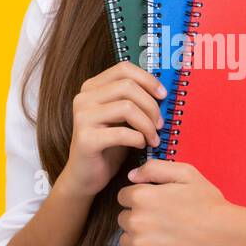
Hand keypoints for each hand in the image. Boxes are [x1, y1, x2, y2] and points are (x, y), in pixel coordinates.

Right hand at [58, 61, 165, 198]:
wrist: (84, 176)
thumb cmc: (108, 146)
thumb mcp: (121, 118)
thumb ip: (133, 100)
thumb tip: (162, 90)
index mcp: (92, 88)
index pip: (124, 69)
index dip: (148, 80)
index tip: (163, 95)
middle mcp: (83, 98)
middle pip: (128, 86)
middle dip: (151, 106)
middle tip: (160, 124)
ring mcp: (82, 118)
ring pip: (127, 107)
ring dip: (147, 124)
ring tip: (153, 138)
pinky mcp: (85, 139)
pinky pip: (122, 133)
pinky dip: (138, 139)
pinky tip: (141, 145)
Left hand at [117, 159, 240, 245]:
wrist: (225, 235)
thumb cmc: (208, 203)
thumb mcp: (186, 173)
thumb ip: (154, 168)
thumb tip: (132, 176)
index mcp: (142, 196)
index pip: (124, 197)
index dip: (139, 199)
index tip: (156, 204)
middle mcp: (136, 220)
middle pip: (123, 218)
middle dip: (138, 218)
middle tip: (162, 221)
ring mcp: (141, 245)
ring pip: (125, 240)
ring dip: (137, 238)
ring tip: (161, 237)